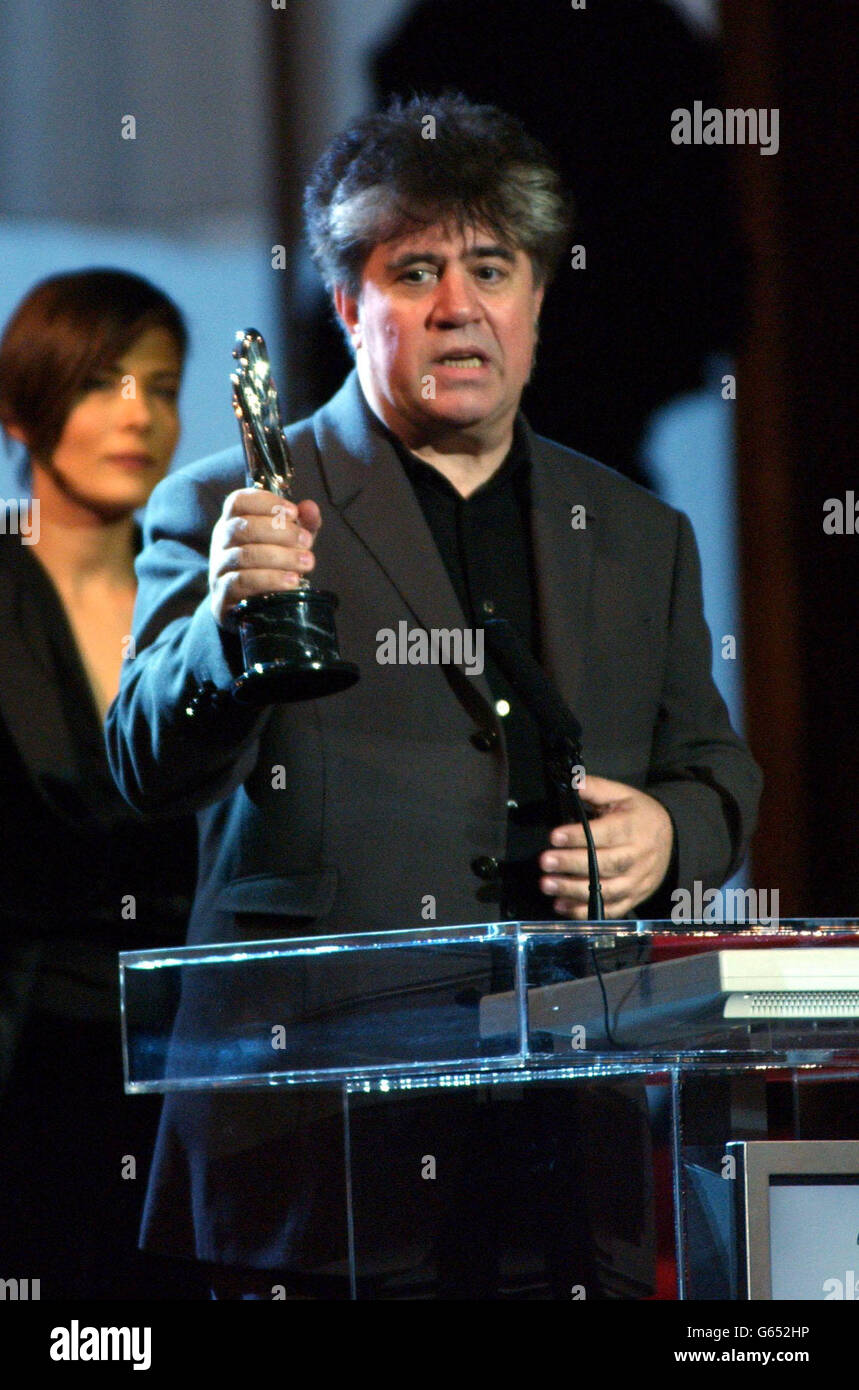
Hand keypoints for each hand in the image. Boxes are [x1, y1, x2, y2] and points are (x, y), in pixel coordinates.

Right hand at [209, 489, 320, 628]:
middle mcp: (222, 542)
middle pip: (244, 527)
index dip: (266, 502)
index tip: (293, 512)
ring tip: (306, 563)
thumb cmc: (272, 566)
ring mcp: (219, 568)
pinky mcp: (223, 594)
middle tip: (306, 542)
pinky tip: (292, 581)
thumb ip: (303, 524)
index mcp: (235, 521)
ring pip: (245, 555)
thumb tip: (309, 507)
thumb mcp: (291, 543)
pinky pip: (242, 582)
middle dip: (281, 532)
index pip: (239, 501)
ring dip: (281, 557)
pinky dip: (270, 580)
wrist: (252, 608)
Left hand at [539, 775, 673, 919]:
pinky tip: (561, 906)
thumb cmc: (639, 815)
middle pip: (605, 864)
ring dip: (574, 891)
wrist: (672, 838)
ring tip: (547, 885)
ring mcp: (636, 881)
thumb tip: (573, 782)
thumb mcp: (622, 795)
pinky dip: (585, 912)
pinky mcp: (633, 898)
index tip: (554, 837)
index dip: (579, 836)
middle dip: (572, 864)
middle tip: (545, 862)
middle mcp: (637, 856)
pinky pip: (610, 910)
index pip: (605, 834)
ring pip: (606, 891)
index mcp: (633, 828)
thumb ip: (597, 788)